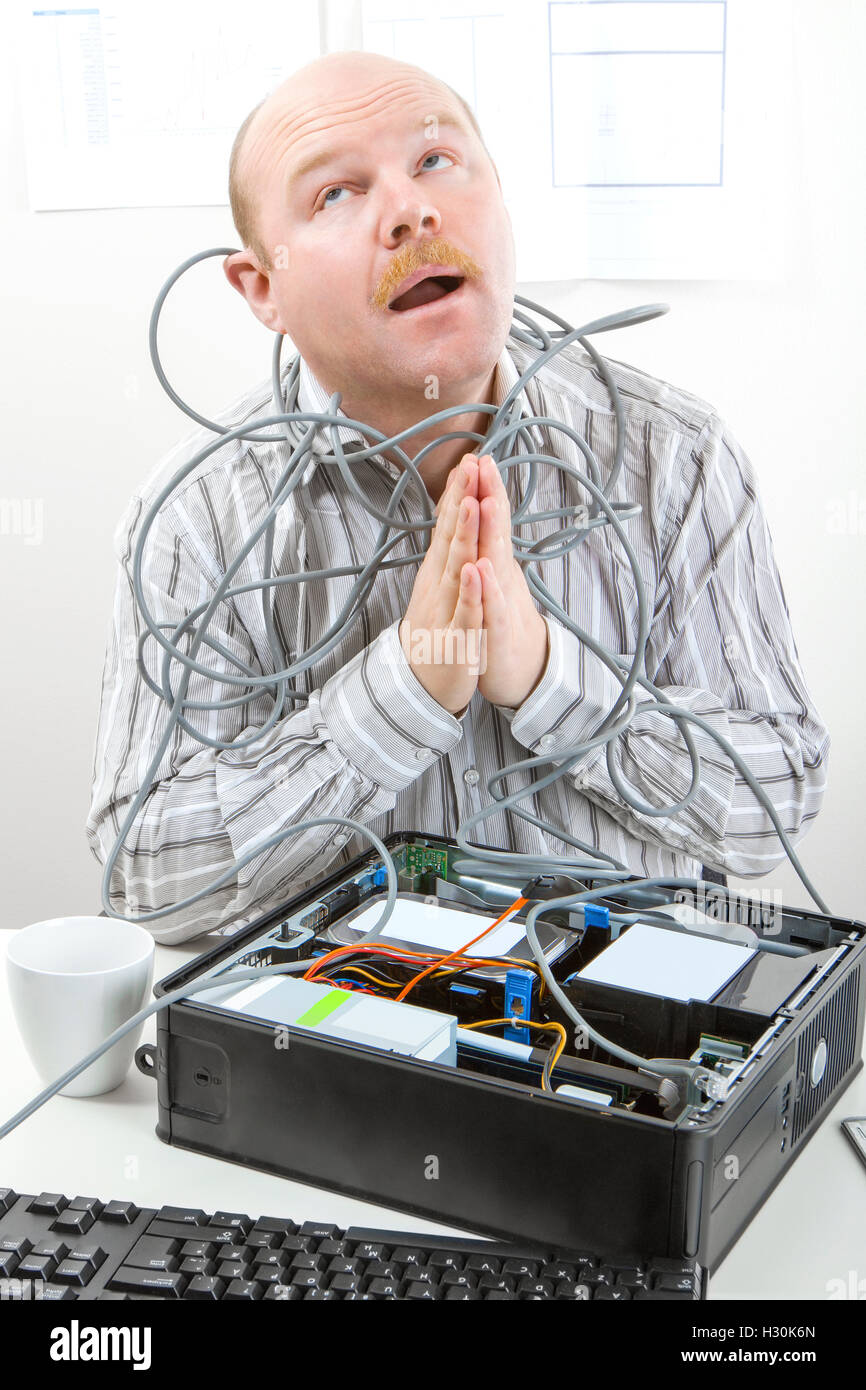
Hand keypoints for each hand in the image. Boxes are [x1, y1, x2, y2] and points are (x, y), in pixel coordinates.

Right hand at [399, 454, 483, 714]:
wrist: (418, 686)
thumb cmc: (434, 633)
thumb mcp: (439, 588)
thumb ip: (445, 554)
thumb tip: (451, 517)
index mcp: (438, 572)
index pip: (447, 525)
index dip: (458, 492)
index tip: (468, 458)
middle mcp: (438, 584)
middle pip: (449, 536)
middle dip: (460, 500)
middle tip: (469, 464)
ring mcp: (446, 609)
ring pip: (456, 568)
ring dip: (463, 536)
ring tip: (471, 504)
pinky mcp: (457, 637)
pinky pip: (465, 611)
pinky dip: (470, 591)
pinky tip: (474, 570)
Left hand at [475, 454, 548, 707]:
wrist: (519, 671)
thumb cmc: (499, 620)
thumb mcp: (492, 578)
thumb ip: (487, 544)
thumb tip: (481, 508)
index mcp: (494, 562)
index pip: (489, 520)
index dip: (484, 489)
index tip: (478, 455)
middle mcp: (502, 576)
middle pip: (497, 532)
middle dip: (491, 497)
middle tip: (486, 463)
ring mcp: (502, 603)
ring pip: (496, 564)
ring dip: (491, 534)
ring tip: (486, 502)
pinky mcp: (498, 633)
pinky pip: (491, 608)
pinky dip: (486, 589)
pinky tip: (482, 570)